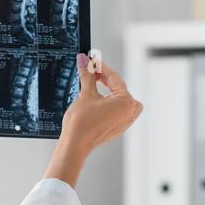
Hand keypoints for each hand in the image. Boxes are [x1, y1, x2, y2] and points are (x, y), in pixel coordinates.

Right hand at [44, 53, 141, 186]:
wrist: (75, 145)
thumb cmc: (82, 125)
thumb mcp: (85, 94)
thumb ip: (87, 75)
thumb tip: (84, 60)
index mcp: (126, 102)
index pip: (114, 78)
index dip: (101, 66)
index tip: (92, 59)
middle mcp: (129, 113)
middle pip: (118, 87)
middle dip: (104, 78)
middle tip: (90, 69)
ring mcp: (125, 122)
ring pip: (119, 98)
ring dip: (108, 89)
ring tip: (93, 83)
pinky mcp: (117, 128)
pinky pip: (116, 109)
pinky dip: (108, 102)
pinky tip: (96, 98)